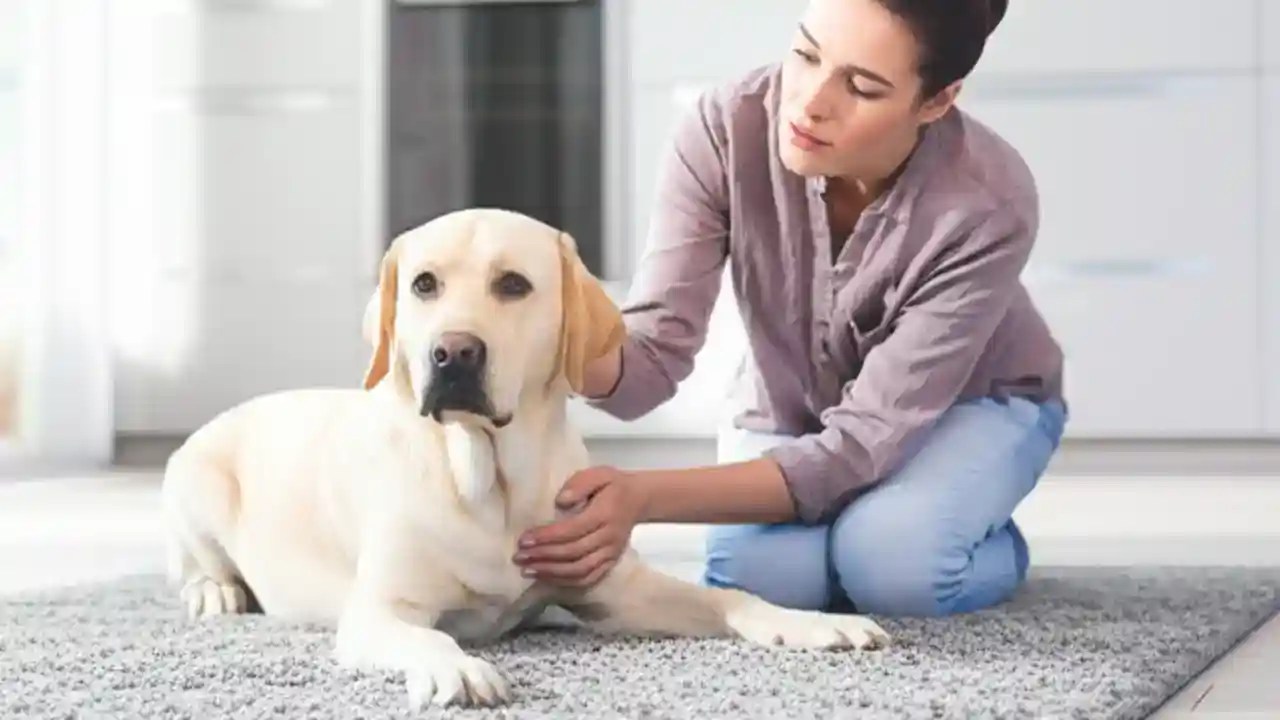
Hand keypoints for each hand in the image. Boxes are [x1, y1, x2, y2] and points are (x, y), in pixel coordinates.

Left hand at [513, 466, 644, 586]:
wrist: (639, 499)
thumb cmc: (612, 485)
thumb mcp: (598, 474)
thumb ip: (579, 484)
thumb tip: (560, 501)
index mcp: (605, 514)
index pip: (572, 530)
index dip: (547, 537)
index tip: (523, 540)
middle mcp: (609, 537)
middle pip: (573, 553)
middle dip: (543, 556)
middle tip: (518, 557)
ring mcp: (611, 553)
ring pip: (580, 570)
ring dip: (551, 572)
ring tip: (527, 570)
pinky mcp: (611, 562)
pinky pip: (588, 578)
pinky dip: (566, 581)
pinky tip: (546, 578)